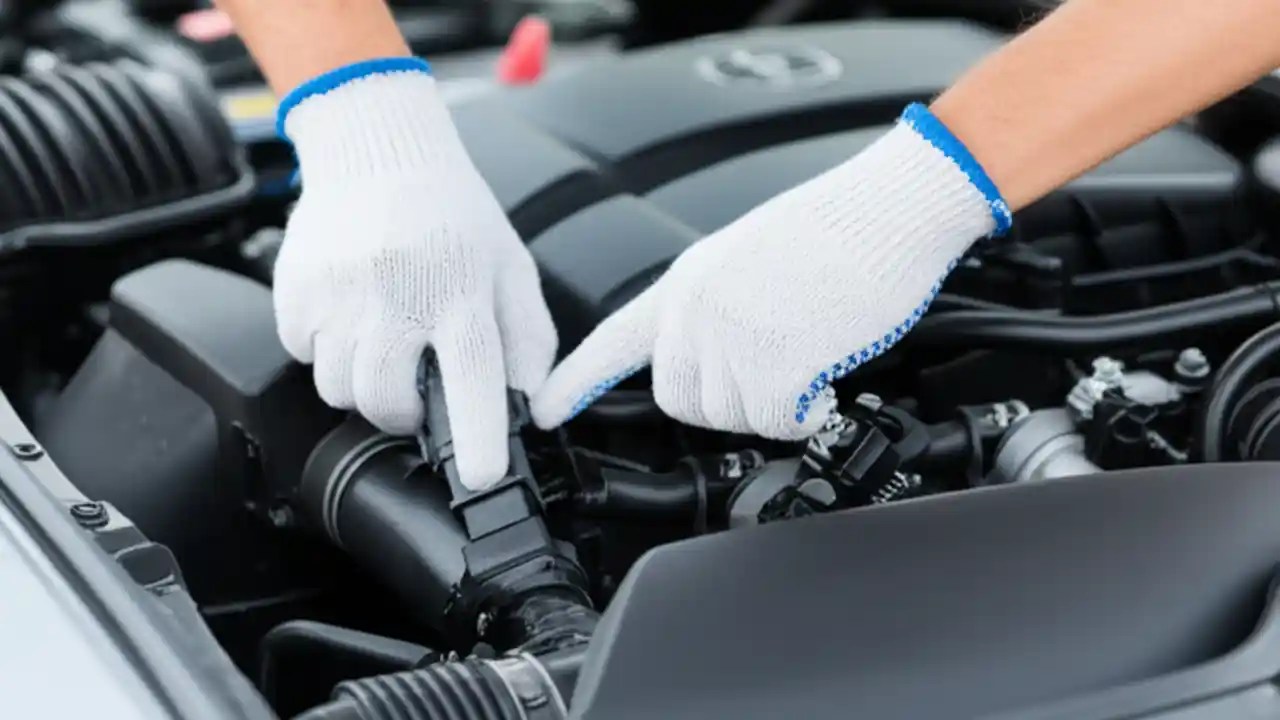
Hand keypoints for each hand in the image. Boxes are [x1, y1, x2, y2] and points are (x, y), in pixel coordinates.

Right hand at [274, 62, 555, 489]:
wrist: (378, 149)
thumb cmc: (453, 217)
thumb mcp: (511, 270)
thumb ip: (528, 341)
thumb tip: (528, 408)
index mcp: (462, 289)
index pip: (474, 375)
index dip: (478, 435)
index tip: (482, 477)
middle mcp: (398, 291)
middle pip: (387, 402)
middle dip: (402, 415)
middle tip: (416, 385)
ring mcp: (339, 290)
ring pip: (339, 389)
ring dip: (363, 385)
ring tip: (383, 342)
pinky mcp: (295, 287)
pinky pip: (303, 356)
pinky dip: (326, 350)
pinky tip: (350, 313)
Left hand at [532, 105, 1009, 438]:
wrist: (891, 205)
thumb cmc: (837, 229)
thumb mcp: (749, 259)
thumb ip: (717, 308)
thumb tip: (720, 362)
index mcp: (686, 280)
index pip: (614, 339)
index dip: (576, 382)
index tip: (544, 410)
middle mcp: (696, 307)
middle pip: (678, 401)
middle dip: (723, 405)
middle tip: (771, 378)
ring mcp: (732, 333)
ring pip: (727, 416)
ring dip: (769, 407)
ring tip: (805, 364)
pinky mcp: (775, 359)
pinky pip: (776, 423)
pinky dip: (803, 416)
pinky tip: (823, 383)